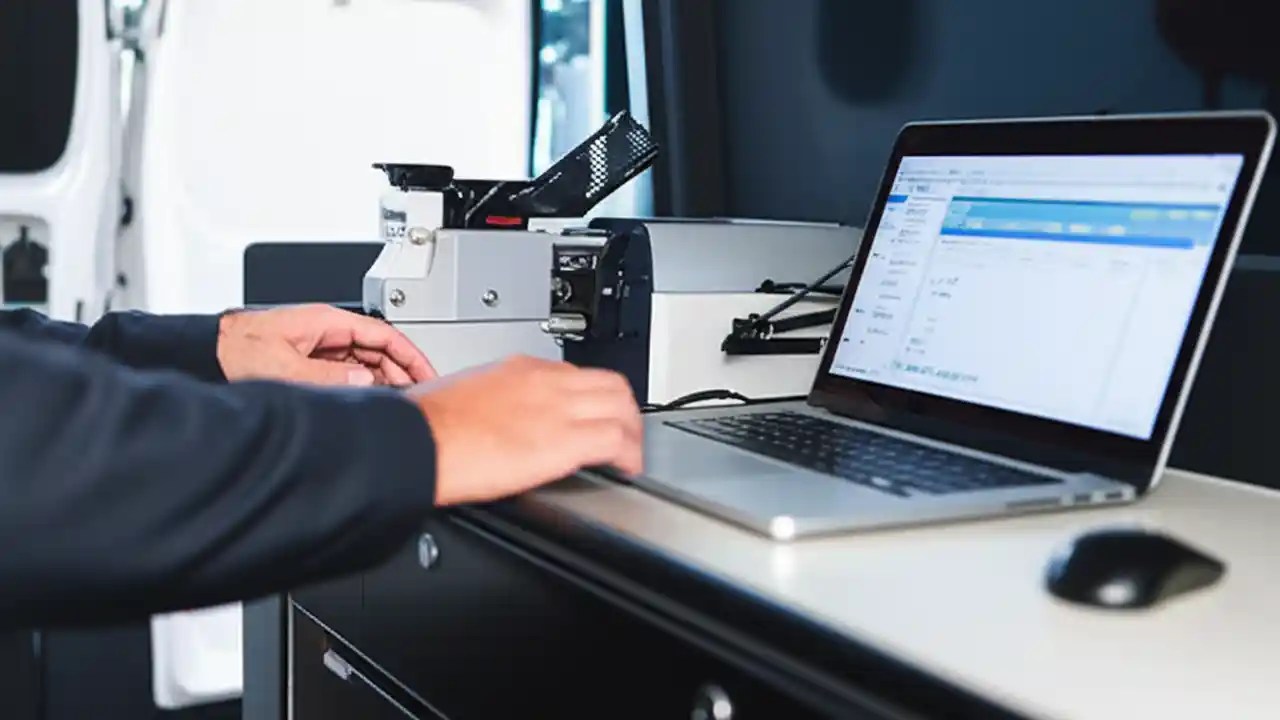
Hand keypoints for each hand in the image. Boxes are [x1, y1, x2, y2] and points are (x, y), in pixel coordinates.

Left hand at [217, 305, 435, 385]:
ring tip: (398, 403)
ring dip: (384, 381)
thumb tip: (365, 379)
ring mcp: (322, 347)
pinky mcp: (313, 361)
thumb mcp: (285, 366)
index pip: (384, 334)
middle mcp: (328, 332)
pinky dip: (365, 385)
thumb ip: (328, 375)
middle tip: (418, 396)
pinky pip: (350, 371)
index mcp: (327, 322)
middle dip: (402, 372)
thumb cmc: (235, 350)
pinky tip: (371, 402)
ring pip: (367, 361)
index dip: (411, 354)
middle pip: (380, 349)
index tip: (428, 373)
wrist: (207, 352)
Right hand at [408, 356, 642, 505]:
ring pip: (622, 407)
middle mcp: (546, 382)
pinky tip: (627, 467)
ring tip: (630, 451)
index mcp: (520, 370)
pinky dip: (630, 454)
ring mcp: (558, 409)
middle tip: (625, 430)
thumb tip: (491, 415)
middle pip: (610, 384)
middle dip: (624, 408)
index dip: (590, 396)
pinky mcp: (564, 441)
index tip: (589, 412)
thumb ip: (491, 400)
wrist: (417, 440)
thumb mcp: (464, 393)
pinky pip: (616, 441)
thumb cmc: (425, 423)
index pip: (574, 374)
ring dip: (632, 431)